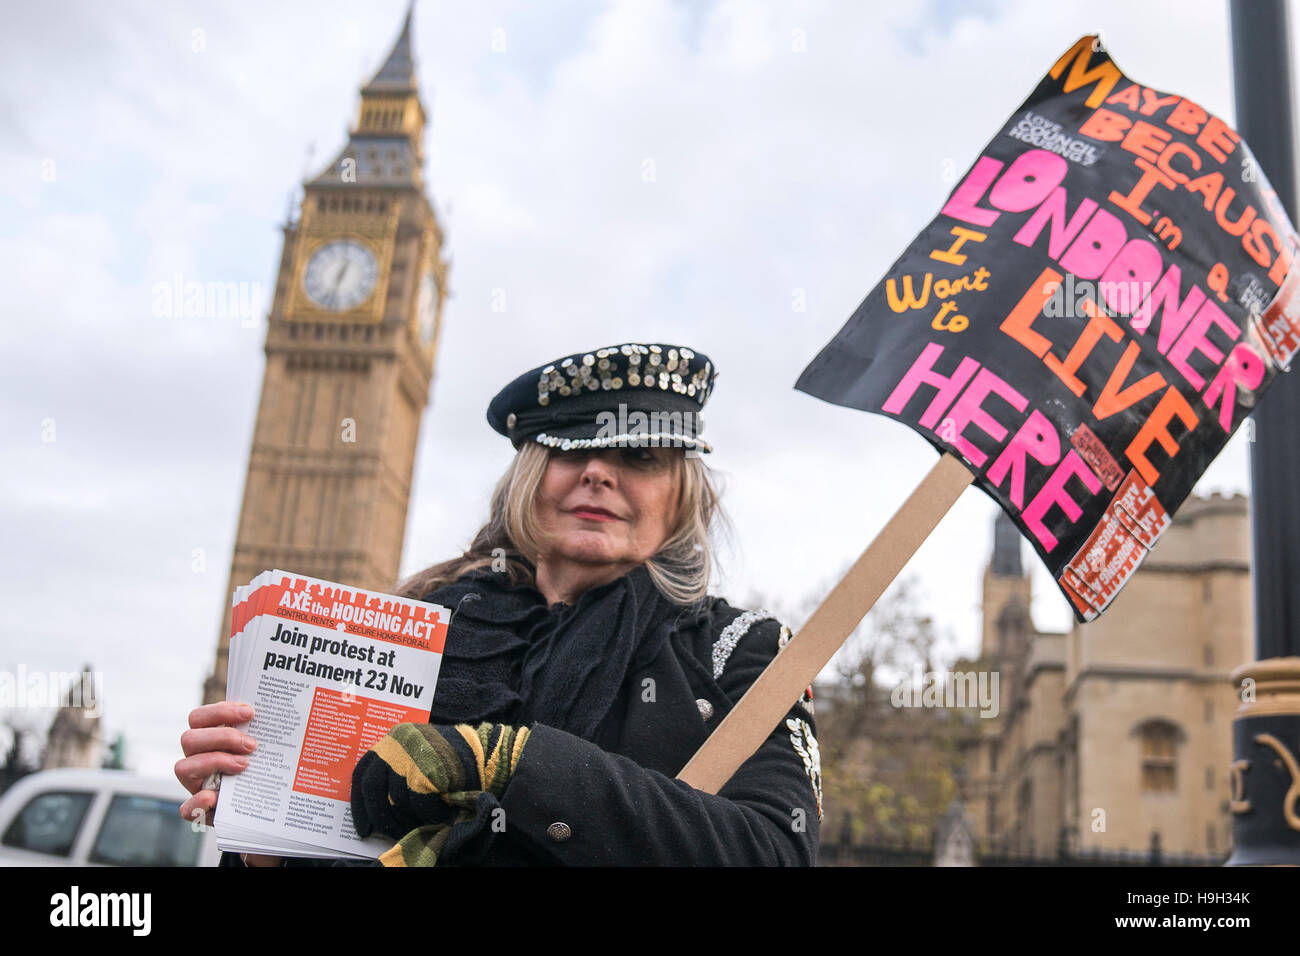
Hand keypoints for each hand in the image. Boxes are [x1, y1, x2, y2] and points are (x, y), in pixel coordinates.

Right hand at [175, 700, 258, 832]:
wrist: (261, 804)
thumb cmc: (261, 769)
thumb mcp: (261, 749)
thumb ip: (261, 733)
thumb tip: (273, 717)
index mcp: (207, 739)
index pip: (199, 718)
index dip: (221, 712)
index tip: (250, 713)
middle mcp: (195, 759)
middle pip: (189, 738)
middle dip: (222, 737)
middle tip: (252, 745)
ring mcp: (194, 785)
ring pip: (183, 767)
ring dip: (215, 762)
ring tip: (245, 765)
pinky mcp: (198, 811)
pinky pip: (187, 809)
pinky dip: (198, 803)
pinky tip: (214, 798)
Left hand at [351, 722, 529, 844]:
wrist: (486, 752)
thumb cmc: (453, 761)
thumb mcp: (418, 756)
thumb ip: (397, 772)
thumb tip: (376, 807)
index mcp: (393, 739)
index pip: (363, 772)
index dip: (360, 803)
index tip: (363, 827)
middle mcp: (397, 742)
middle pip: (372, 786)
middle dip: (379, 814)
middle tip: (387, 833)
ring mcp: (409, 755)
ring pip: (395, 799)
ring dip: (408, 817)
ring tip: (423, 820)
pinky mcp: (424, 770)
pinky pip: (417, 803)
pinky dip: (427, 813)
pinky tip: (439, 810)